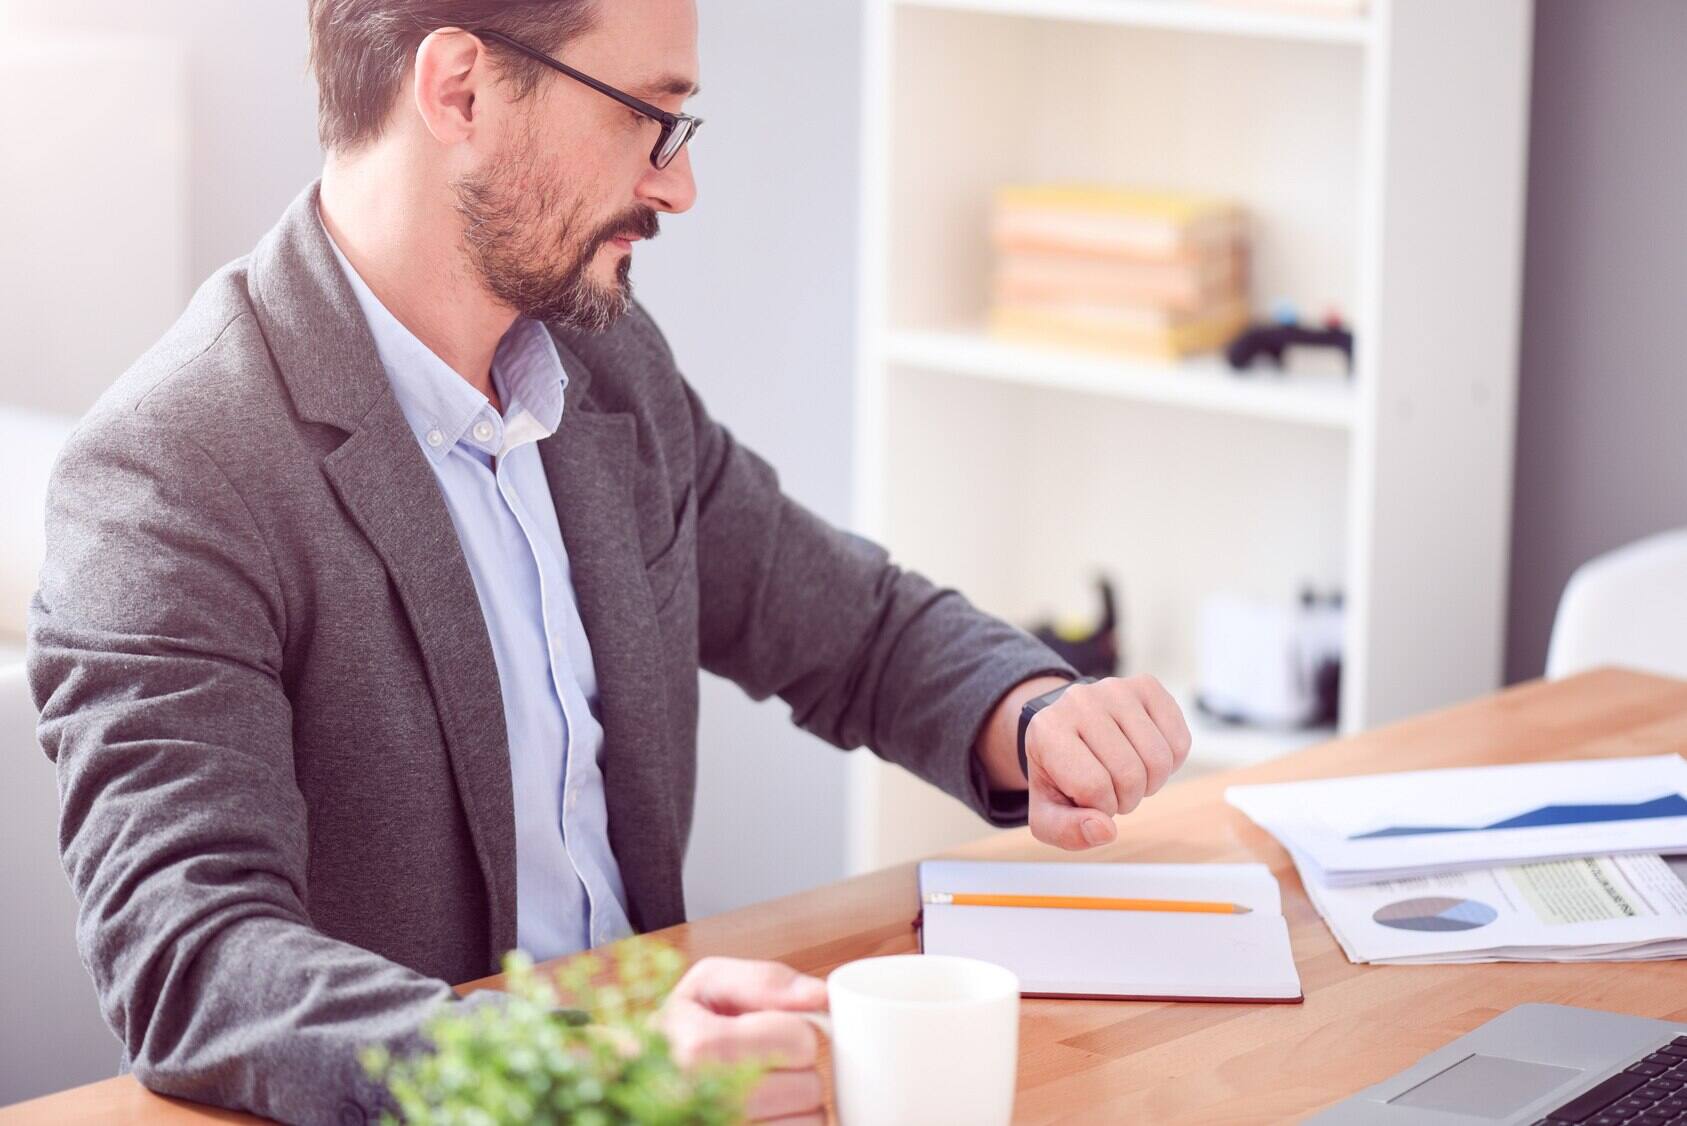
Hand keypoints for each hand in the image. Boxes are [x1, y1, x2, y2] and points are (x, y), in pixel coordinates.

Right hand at [659, 957, 828, 1123]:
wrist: (640, 1084)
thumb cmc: (678, 1032)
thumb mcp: (707, 986)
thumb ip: (764, 981)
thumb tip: (819, 996)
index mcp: (699, 1050)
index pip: (799, 1041)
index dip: (792, 1030)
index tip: (764, 1032)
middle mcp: (712, 1102)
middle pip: (809, 1086)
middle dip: (793, 1070)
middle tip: (759, 1063)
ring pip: (811, 1121)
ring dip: (794, 1105)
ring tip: (757, 1091)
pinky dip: (789, 1125)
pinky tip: (761, 1115)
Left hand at [1024, 675, 1191, 849]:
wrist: (1066, 730)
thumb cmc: (1058, 775)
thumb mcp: (1047, 812)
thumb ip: (1066, 831)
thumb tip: (1104, 829)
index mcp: (1046, 730)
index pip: (1092, 786)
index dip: (1100, 808)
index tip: (1089, 800)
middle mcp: (1079, 700)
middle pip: (1130, 774)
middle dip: (1127, 799)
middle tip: (1112, 790)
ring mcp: (1115, 689)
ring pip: (1159, 759)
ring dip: (1150, 784)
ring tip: (1127, 776)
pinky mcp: (1147, 687)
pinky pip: (1180, 741)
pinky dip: (1171, 764)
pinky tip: (1145, 757)